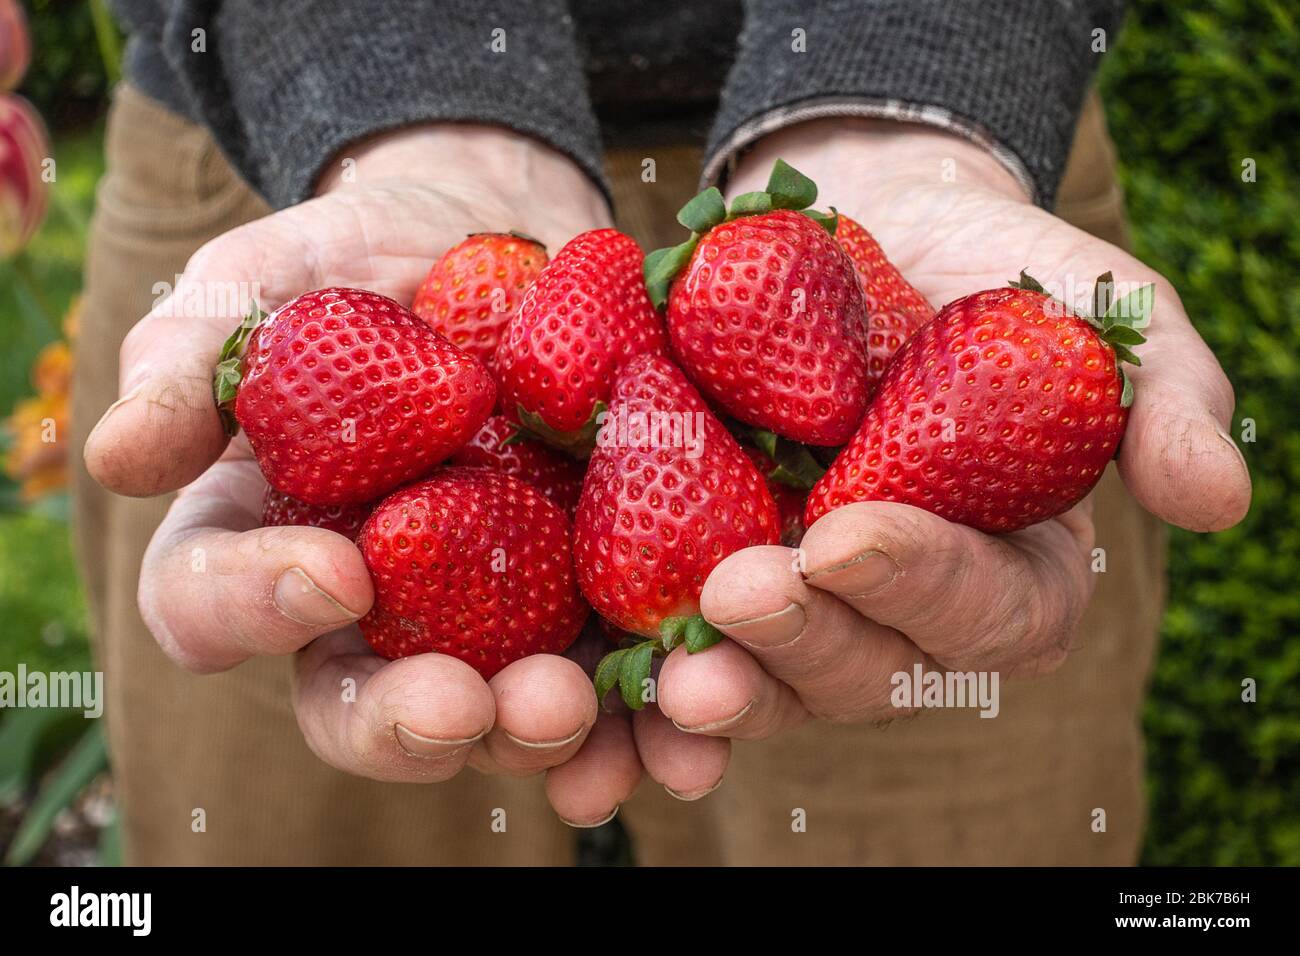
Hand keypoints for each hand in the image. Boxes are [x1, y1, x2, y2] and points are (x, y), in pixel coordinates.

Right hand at [82, 125, 656, 817]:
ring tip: (583, 720)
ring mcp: (488, 611)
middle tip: (473, 706)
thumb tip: (118, 456)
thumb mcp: (266, 282)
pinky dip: (654, 705)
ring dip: (541, 738)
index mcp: (264, 540)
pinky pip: (622, 669)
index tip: (333, 572)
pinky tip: (694, 709)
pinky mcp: (594, 591)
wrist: (498, 240)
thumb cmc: (359, 265)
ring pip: (499, 714)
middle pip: (366, 705)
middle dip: (417, 722)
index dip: (256, 609)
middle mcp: (373, 606)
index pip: (217, 607)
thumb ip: (192, 358)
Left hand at [655, 119, 1251, 737]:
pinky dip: (640, 681)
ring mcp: (801, 604)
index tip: (853, 532)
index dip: (922, 585)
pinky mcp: (711, 572)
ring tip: (673, 674)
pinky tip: (604, 685)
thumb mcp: (1095, 307)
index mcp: (1004, 568)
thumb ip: (1159, 397)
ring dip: (723, 690)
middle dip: (806, 643)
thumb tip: (1219, 501)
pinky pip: (680, 645)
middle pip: (866, 671)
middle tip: (742, 593)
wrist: (857, 233)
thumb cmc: (988, 272)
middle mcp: (898, 610)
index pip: (984, 613)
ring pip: (769, 682)